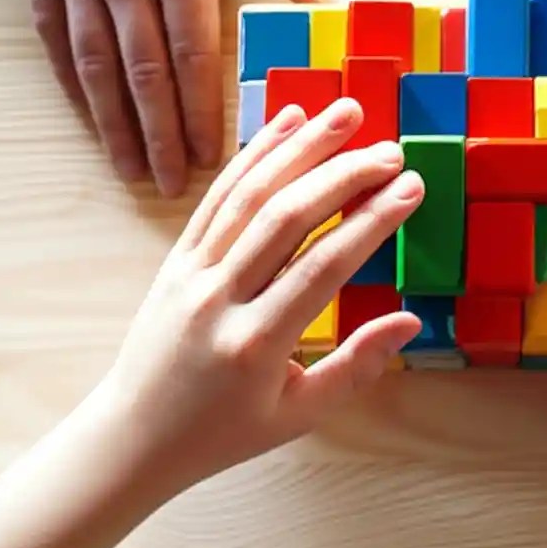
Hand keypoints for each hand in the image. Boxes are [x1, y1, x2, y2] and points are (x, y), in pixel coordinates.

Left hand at [0, 99, 422, 547]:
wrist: (136, 434)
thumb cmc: (224, 432)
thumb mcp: (298, 415)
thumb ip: (356, 367)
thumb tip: (410, 321)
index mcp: (256, 343)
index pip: (323, 267)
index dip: (371, 222)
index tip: (410, 188)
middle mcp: (219, 298)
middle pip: (286, 217)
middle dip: (343, 174)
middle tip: (391, 150)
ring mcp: (191, 272)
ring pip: (248, 195)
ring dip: (299, 147)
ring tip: (345, 113)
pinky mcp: (175, 257)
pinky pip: (216, 197)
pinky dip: (252, 156)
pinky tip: (285, 124)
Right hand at [11, 0, 330, 194]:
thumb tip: (333, 6)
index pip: (192, 50)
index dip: (202, 109)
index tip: (213, 156)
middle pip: (143, 70)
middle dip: (161, 134)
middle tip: (174, 186)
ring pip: (94, 62)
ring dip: (114, 124)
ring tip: (133, 170)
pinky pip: (54, 35)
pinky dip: (72, 84)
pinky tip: (90, 119)